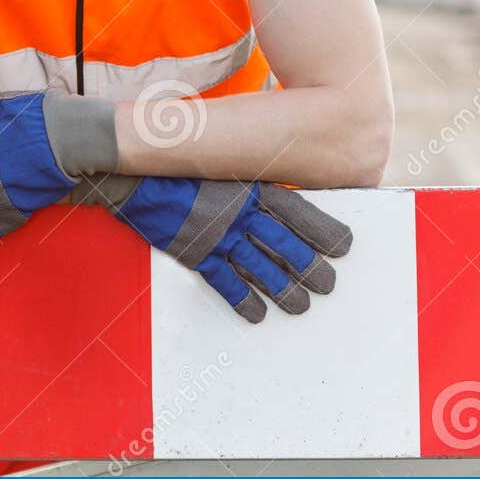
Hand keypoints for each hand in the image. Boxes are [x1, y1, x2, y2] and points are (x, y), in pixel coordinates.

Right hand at [74, 175, 352, 322]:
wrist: (134, 177)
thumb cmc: (179, 168)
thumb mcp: (221, 165)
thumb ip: (249, 185)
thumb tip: (279, 202)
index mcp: (250, 187)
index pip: (298, 213)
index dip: (324, 232)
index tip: (345, 248)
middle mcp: (240, 214)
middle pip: (286, 246)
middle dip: (311, 268)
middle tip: (328, 286)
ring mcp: (218, 235)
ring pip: (262, 268)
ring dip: (284, 290)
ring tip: (300, 307)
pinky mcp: (196, 253)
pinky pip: (225, 282)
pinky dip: (242, 300)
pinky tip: (257, 313)